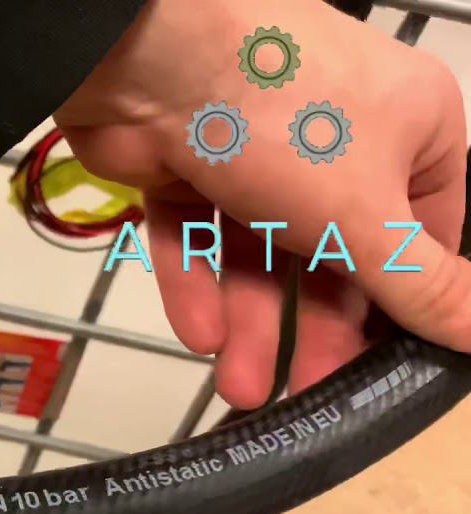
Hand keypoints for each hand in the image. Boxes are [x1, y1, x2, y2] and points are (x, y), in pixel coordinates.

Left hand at [55, 0, 468, 407]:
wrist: (149, 56)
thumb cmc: (287, 122)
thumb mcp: (366, 215)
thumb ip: (419, 282)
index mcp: (408, 130)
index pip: (424, 230)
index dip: (406, 300)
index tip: (387, 369)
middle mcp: (333, 139)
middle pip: (333, 253)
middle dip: (315, 328)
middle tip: (301, 397)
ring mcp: (252, 150)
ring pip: (260, 251)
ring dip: (251, 322)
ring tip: (240, 390)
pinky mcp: (182, 164)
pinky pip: (199, 234)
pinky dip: (198, 283)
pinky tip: (200, 337)